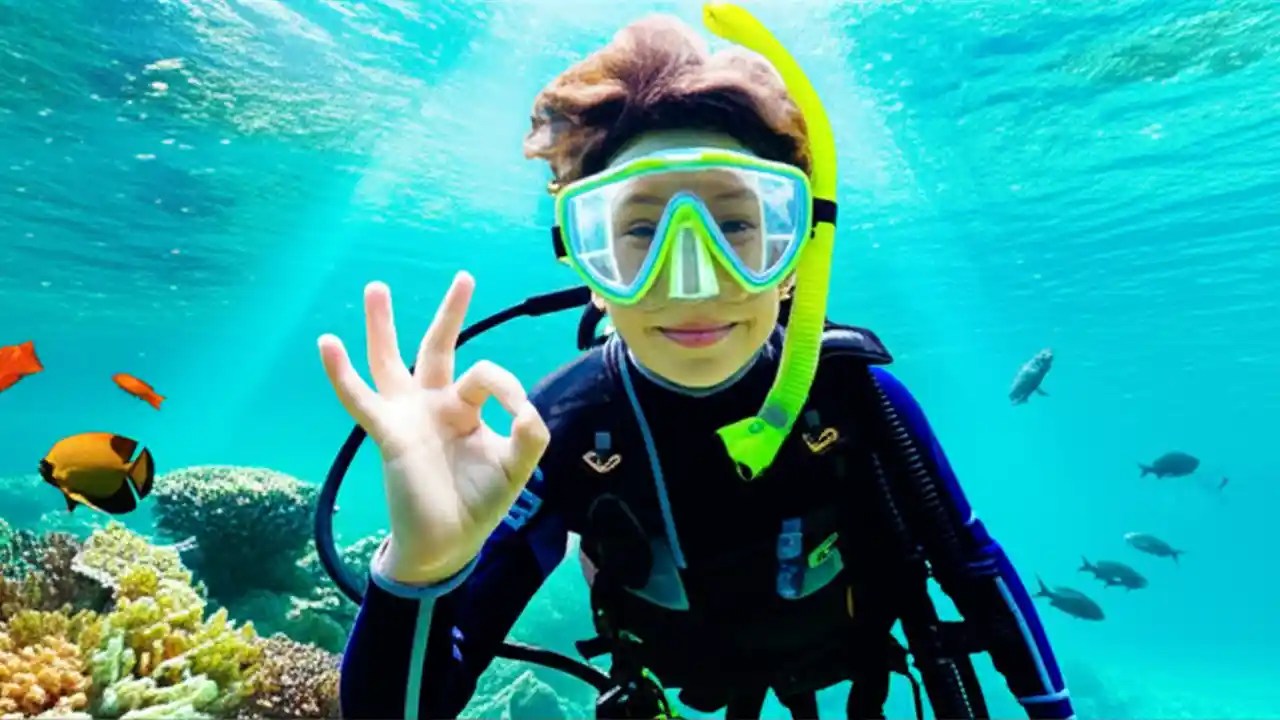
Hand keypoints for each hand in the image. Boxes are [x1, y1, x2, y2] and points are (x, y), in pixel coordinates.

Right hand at [318, 272, 549, 583]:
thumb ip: (529, 437)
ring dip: (383, 325)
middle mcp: (435, 403)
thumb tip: (526, 408)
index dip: (505, 385)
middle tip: (465, 276)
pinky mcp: (387, 433)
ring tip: (376, 288)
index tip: (520, 413)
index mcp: (467, 408)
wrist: (446, 543)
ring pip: (391, 360)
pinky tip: (328, 344)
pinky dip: (341, 373)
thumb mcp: (515, 468)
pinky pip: (359, 399)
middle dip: (451, 313)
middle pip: (439, 347)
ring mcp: (408, 415)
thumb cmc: (479, 504)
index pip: (484, 375)